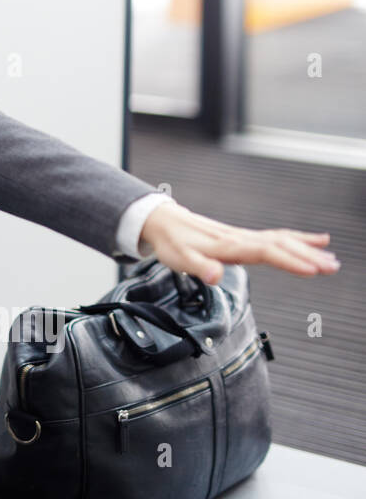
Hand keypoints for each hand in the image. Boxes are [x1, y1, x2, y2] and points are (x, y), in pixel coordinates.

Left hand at [139, 200, 338, 285]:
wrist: (164, 223)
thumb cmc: (172, 244)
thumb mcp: (179, 259)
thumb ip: (198, 267)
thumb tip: (215, 275)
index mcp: (229, 246)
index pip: (265, 252)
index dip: (289, 260)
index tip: (311, 269)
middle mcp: (241, 239)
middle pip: (280, 245)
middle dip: (308, 256)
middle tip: (333, 266)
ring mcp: (244, 237)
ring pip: (282, 241)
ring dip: (308, 249)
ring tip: (332, 259)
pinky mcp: (244, 238)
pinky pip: (276, 237)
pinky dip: (298, 239)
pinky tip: (316, 241)